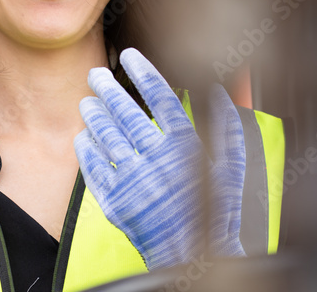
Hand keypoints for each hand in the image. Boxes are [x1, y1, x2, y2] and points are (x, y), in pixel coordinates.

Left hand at [73, 48, 246, 268]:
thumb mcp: (233, 170)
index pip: (160, 98)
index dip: (143, 72)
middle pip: (126, 113)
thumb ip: (227, 127)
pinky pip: (92, 168)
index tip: (131, 56)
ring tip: (87, 101)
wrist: (194, 259)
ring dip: (93, 114)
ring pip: (105, 136)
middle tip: (96, 74)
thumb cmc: (217, 213)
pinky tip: (83, 136)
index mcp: (187, 148)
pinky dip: (86, 148)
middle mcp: (157, 161)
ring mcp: (133, 182)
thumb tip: (218, 90)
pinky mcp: (114, 202)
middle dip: (108, 88)